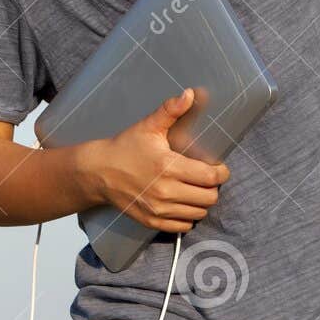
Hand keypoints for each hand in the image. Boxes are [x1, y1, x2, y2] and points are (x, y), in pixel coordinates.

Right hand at [82, 87, 228, 233]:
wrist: (98, 172)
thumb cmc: (125, 147)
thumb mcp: (148, 126)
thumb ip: (171, 110)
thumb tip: (190, 93)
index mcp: (168, 166)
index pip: (211, 177)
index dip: (221, 172)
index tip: (219, 167)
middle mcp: (166, 191)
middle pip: (209, 197)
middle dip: (213, 186)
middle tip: (206, 177)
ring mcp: (159, 210)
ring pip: (199, 213)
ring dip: (201, 201)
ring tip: (194, 188)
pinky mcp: (152, 222)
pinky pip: (184, 226)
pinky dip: (188, 215)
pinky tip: (182, 202)